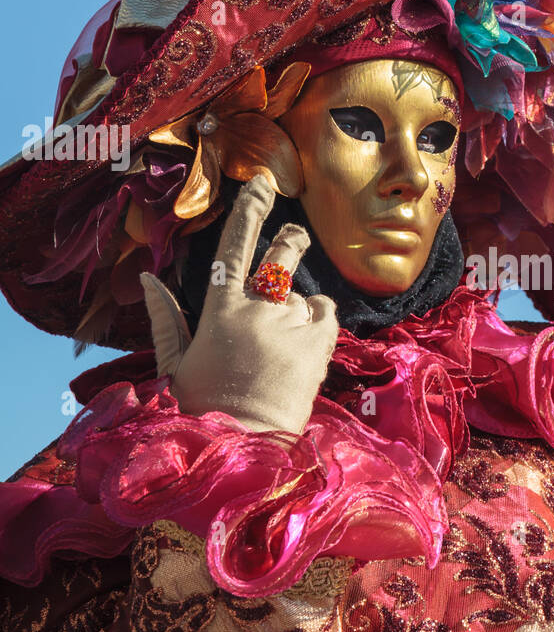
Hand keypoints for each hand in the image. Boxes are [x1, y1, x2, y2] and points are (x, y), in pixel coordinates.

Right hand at [140, 174, 338, 433]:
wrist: (244, 447)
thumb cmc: (202, 410)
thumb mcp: (176, 364)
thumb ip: (166, 318)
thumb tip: (149, 278)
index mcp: (219, 313)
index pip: (234, 248)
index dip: (249, 211)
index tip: (263, 184)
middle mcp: (258, 311)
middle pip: (282, 256)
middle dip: (291, 241)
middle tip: (295, 237)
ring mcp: (291, 326)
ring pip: (304, 295)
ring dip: (299, 308)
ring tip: (284, 344)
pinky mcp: (318, 344)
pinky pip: (326, 313)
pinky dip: (319, 320)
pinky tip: (304, 344)